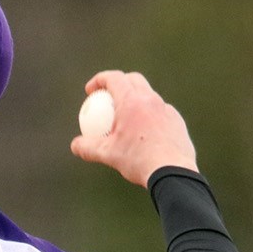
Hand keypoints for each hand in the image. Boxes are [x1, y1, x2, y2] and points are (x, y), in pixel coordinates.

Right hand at [70, 70, 198, 185]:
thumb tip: (75, 145)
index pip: (114, 78)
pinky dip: (149, 116)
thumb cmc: (138, 161)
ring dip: (135, 99)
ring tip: (126, 118)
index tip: (91, 90)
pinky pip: (160, 112)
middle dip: (118, 82)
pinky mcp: (177, 121)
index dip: (99, 80)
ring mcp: (167, 109)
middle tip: (108, 97)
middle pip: (133, 80)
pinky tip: (145, 133)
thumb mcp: (107, 155)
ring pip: (149, 96)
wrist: (173, 173)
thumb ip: (88, 147)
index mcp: (132, 101)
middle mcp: (151, 100)